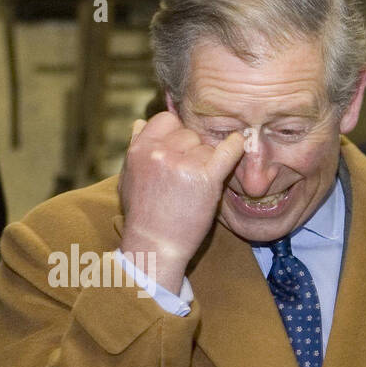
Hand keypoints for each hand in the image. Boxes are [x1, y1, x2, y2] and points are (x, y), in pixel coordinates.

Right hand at [118, 112, 246, 293]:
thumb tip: (140, 122)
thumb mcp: (127, 178)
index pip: (166, 120)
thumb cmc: (141, 216)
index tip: (179, 149)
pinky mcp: (206, 178)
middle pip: (188, 133)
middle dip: (191, 150)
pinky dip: (235, 147)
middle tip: (189, 175)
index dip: (175, 133)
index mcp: (139, 149)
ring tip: (197, 185)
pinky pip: (228, 151)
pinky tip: (238, 145)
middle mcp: (160, 152)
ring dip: (207, 161)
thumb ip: (134, 148)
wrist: (154, 246)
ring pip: (206, 146)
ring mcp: (183, 164)